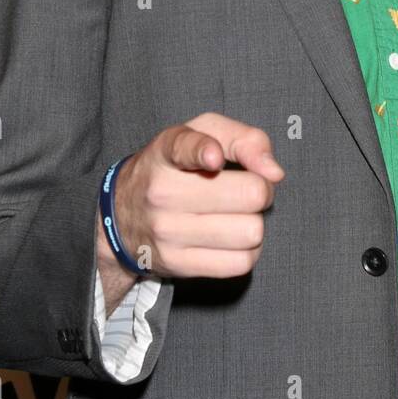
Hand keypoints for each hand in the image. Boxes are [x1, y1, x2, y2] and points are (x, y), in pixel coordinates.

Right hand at [100, 112, 284, 279]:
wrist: (123, 215)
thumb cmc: (176, 167)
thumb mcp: (202, 133)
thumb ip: (245, 139)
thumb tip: (274, 173)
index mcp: (166, 151)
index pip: (184, 148)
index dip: (205, 151)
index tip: (214, 158)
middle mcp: (162, 192)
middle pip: (249, 194)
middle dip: (260, 190)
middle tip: (245, 189)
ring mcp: (167, 232)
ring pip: (251, 231)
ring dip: (254, 222)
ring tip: (235, 214)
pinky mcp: (177, 264)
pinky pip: (242, 263)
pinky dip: (247, 250)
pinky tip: (230, 237)